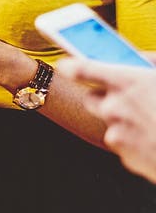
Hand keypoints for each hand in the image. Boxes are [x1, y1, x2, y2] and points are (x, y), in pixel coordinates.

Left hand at [57, 56, 155, 181]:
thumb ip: (151, 63)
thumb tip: (140, 58)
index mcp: (127, 81)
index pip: (82, 68)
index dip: (70, 65)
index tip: (65, 64)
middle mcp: (115, 106)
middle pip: (91, 98)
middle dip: (103, 97)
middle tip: (124, 97)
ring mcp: (117, 132)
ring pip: (109, 122)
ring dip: (122, 120)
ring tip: (149, 120)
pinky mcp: (124, 155)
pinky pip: (122, 143)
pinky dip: (134, 140)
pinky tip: (154, 138)